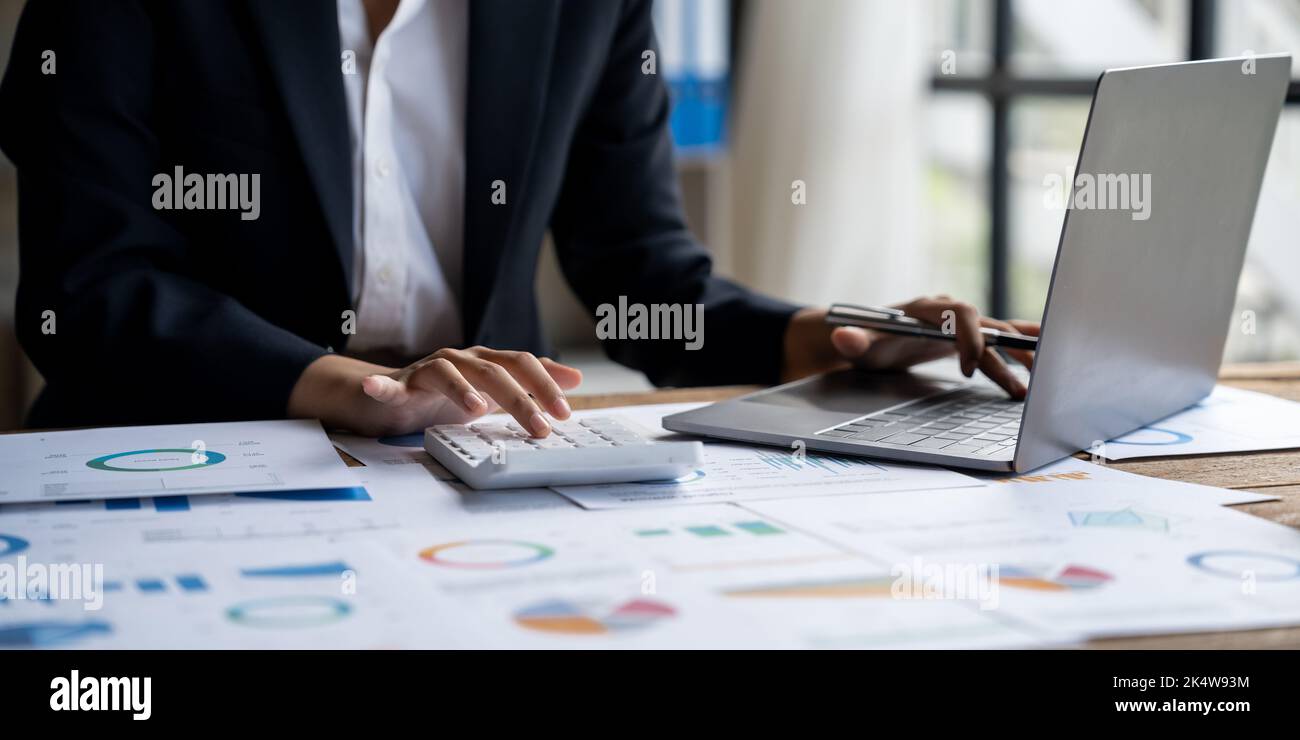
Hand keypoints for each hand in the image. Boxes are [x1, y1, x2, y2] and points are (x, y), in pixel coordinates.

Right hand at [287, 348, 582, 436]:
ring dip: (462, 390)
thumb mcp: (494, 393)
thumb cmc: (446, 396)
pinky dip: (383, 387)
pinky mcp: (398, 386)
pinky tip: (378, 388)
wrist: (393, 396)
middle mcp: (459, 359)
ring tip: (478, 408)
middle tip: (541, 427)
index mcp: (484, 362)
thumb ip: (530, 385)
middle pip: (492, 371)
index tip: (565, 412)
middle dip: (519, 398)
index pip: (520, 365)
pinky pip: (389, 386)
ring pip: (448, 373)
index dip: (544, 385)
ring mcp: (427, 370)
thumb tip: (575, 378)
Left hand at [781, 297, 1039, 397]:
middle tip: (1023, 382)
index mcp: (929, 308)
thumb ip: (853, 340)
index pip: (960, 315)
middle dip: (1008, 351)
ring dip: (1019, 355)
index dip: (969, 339)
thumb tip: (842, 335)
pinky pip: (997, 339)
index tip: (967, 369)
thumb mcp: (859, 342)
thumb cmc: (866, 338)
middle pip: (987, 324)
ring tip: (1041, 378)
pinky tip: (1045, 356)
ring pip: (997, 334)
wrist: (868, 335)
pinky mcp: (965, 336)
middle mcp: (949, 311)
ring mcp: (960, 323)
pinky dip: (1020, 345)